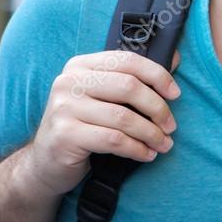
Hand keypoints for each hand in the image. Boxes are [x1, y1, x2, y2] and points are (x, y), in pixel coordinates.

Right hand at [22, 49, 181, 195]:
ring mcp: (64, 107)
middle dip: (157, 108)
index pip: (127, 60)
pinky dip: (136, 148)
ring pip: (123, 117)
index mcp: (81, 65)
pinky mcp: (65, 134)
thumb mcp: (102, 97)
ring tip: (163, 144)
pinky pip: (113, 140)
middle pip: (128, 87)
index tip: (175, 93)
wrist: (45, 163)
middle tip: (171, 126)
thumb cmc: (83, 125)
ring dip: (150, 133)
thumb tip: (175, 59)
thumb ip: (132, 79)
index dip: (157, 75)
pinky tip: (146, 154)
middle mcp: (69, 81)